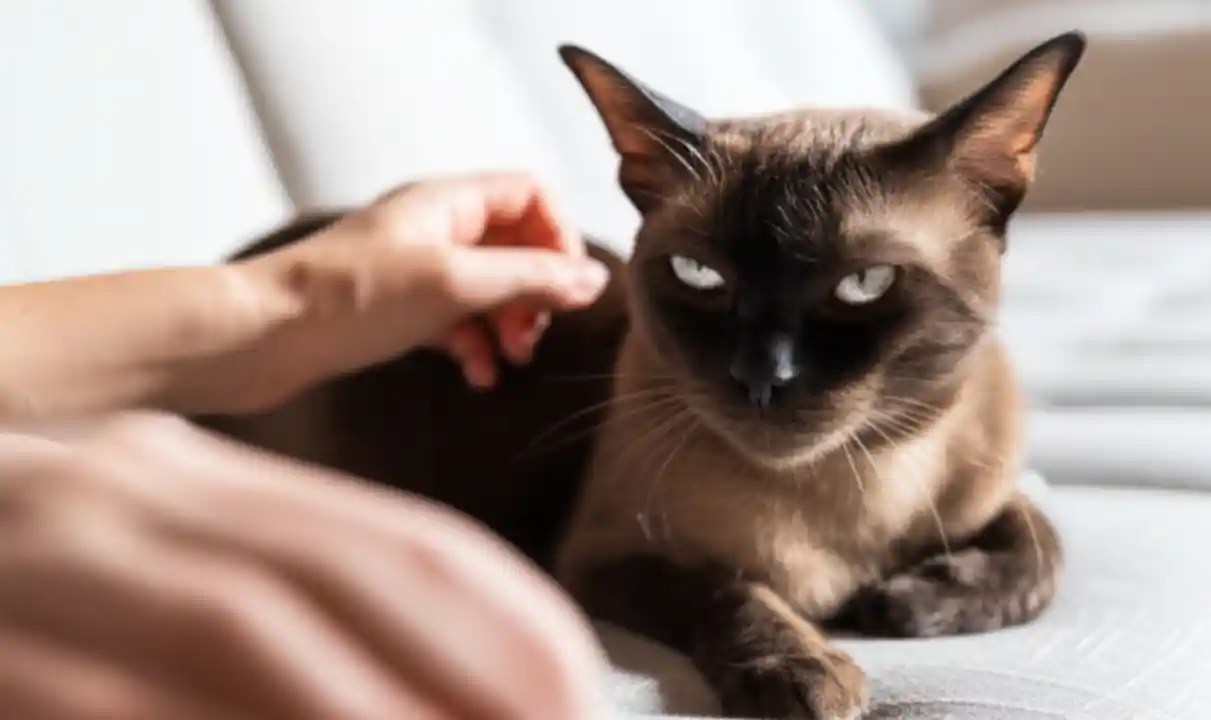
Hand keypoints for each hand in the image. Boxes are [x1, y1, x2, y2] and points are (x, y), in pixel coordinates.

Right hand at [0, 414, 611, 718]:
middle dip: (476, 663)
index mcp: (203, 482)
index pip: (400, 537)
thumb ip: (284, 609)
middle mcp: (141, 498)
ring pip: (250, 625)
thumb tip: (433, 685)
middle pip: (349, 574)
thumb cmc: (40, 590)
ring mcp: (57, 559)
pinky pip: (121, 692)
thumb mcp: (170, 572)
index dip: (506, 617)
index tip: (580, 685)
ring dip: (371, 703)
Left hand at [242, 173, 608, 397]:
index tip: (565, 288)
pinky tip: (477, 374)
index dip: (558, 238)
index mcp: (446, 202)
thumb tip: (593, 279)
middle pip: (515, 244)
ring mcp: (413, 268)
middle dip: (535, 290)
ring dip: (508, 322)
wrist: (255, 339)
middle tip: (534, 333)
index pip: (530, 195)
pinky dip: (475, 344)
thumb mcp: (453, 285)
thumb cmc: (344, 300)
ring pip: (488, 286)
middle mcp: (433, 228)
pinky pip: (456, 320)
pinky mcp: (395, 308)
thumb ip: (528, 278)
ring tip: (510, 359)